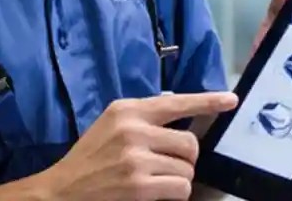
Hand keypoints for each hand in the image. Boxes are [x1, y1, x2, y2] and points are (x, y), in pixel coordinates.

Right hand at [41, 92, 237, 200]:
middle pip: (190, 143)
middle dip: (185, 159)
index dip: (208, 101)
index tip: (231, 100)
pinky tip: (156, 193)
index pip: (176, 101)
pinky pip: (180, 188)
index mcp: (128, 109)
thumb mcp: (111, 125)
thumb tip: (179, 114)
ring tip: (156, 181)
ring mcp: (136, 157)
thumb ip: (142, 118)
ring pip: (187, 169)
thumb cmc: (90, 159)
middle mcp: (133, 129)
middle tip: (167, 166)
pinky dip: (174, 194)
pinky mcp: (139, 185)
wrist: (61, 190)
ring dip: (178, 179)